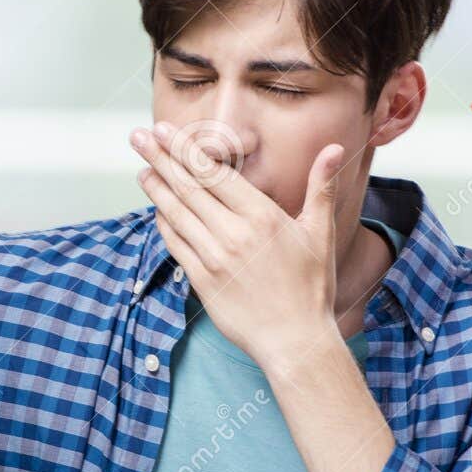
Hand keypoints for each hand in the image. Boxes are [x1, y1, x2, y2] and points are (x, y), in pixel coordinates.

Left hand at [131, 121, 347, 368]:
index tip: (164, 131)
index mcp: (262, 216)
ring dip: (156, 188)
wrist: (295, 339)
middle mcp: (234, 234)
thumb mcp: (320, 232)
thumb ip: (319, 186)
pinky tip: (157, 209)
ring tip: (142, 167)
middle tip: (139, 136)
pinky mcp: (201, 281)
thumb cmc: (311, 287)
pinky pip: (175, 245)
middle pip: (188, 187)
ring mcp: (214, 258)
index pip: (214, 173)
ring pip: (176, 213)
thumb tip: (333, 149)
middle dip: (161, 157)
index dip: (185, 150)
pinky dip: (163, 223)